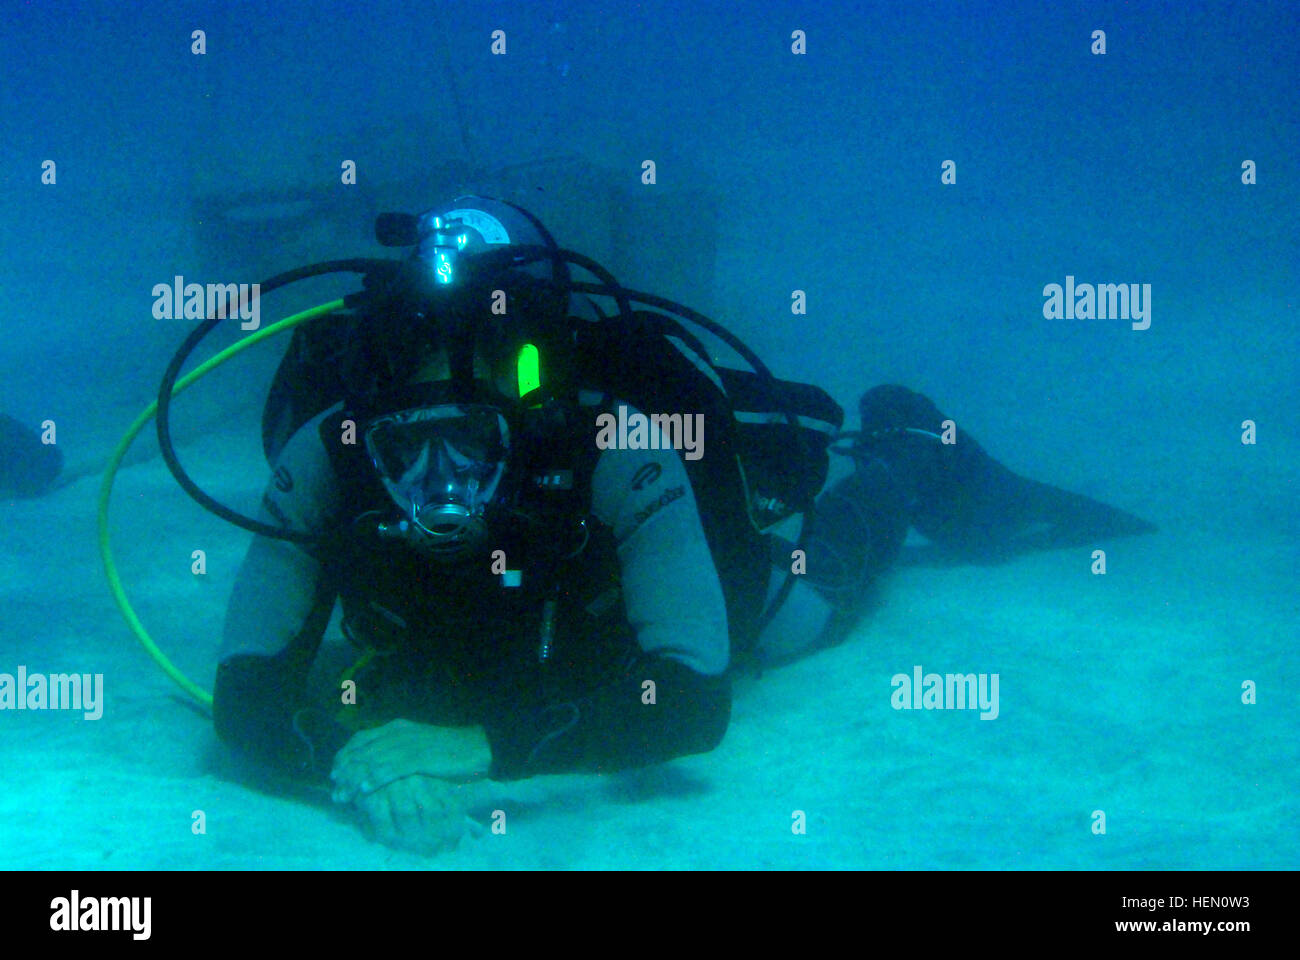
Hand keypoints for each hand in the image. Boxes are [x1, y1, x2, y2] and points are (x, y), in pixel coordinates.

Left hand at [330, 719, 491, 854]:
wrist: (477, 747)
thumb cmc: (450, 750)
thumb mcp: (419, 745)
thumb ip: (399, 752)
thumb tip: (378, 766)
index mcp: (398, 727)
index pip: (362, 738)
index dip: (346, 754)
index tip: (335, 770)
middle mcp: (399, 733)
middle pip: (363, 751)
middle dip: (345, 770)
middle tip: (334, 787)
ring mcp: (409, 744)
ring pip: (372, 761)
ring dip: (354, 779)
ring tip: (343, 794)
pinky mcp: (419, 758)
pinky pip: (390, 770)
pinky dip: (374, 780)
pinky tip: (363, 790)